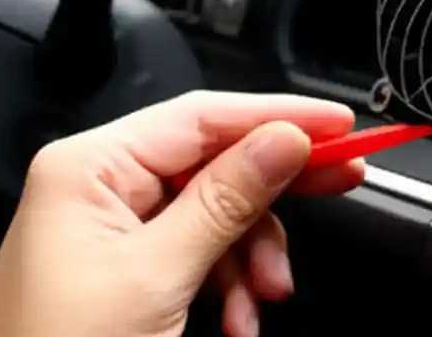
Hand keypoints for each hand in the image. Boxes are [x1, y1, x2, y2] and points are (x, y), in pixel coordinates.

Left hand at [0, 92, 364, 336]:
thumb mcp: (156, 277)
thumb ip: (225, 202)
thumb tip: (283, 141)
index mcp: (90, 167)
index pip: (204, 115)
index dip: (279, 115)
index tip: (339, 124)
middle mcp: (100, 185)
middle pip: (215, 159)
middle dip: (275, 189)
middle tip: (342, 178)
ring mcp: (113, 225)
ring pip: (217, 211)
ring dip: (251, 257)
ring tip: (262, 298)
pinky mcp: (127, 264)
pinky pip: (200, 250)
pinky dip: (229, 283)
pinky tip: (237, 317)